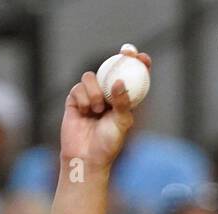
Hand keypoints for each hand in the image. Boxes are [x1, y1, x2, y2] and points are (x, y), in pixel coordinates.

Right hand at [59, 47, 151, 169]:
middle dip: (121, 58)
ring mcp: (90, 96)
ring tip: (97, 110)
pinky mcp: (75, 100)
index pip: (132, 78)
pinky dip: (83, 98)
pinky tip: (85, 112)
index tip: (142, 57)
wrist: (85, 157)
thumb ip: (123, 102)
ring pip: (91, 77)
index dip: (137, 65)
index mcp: (123, 101)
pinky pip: (78, 88)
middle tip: (126, 53)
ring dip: (95, 91)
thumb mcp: (122, 123)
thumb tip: (119, 81)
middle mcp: (107, 96)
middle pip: (112, 68)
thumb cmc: (108, 144)